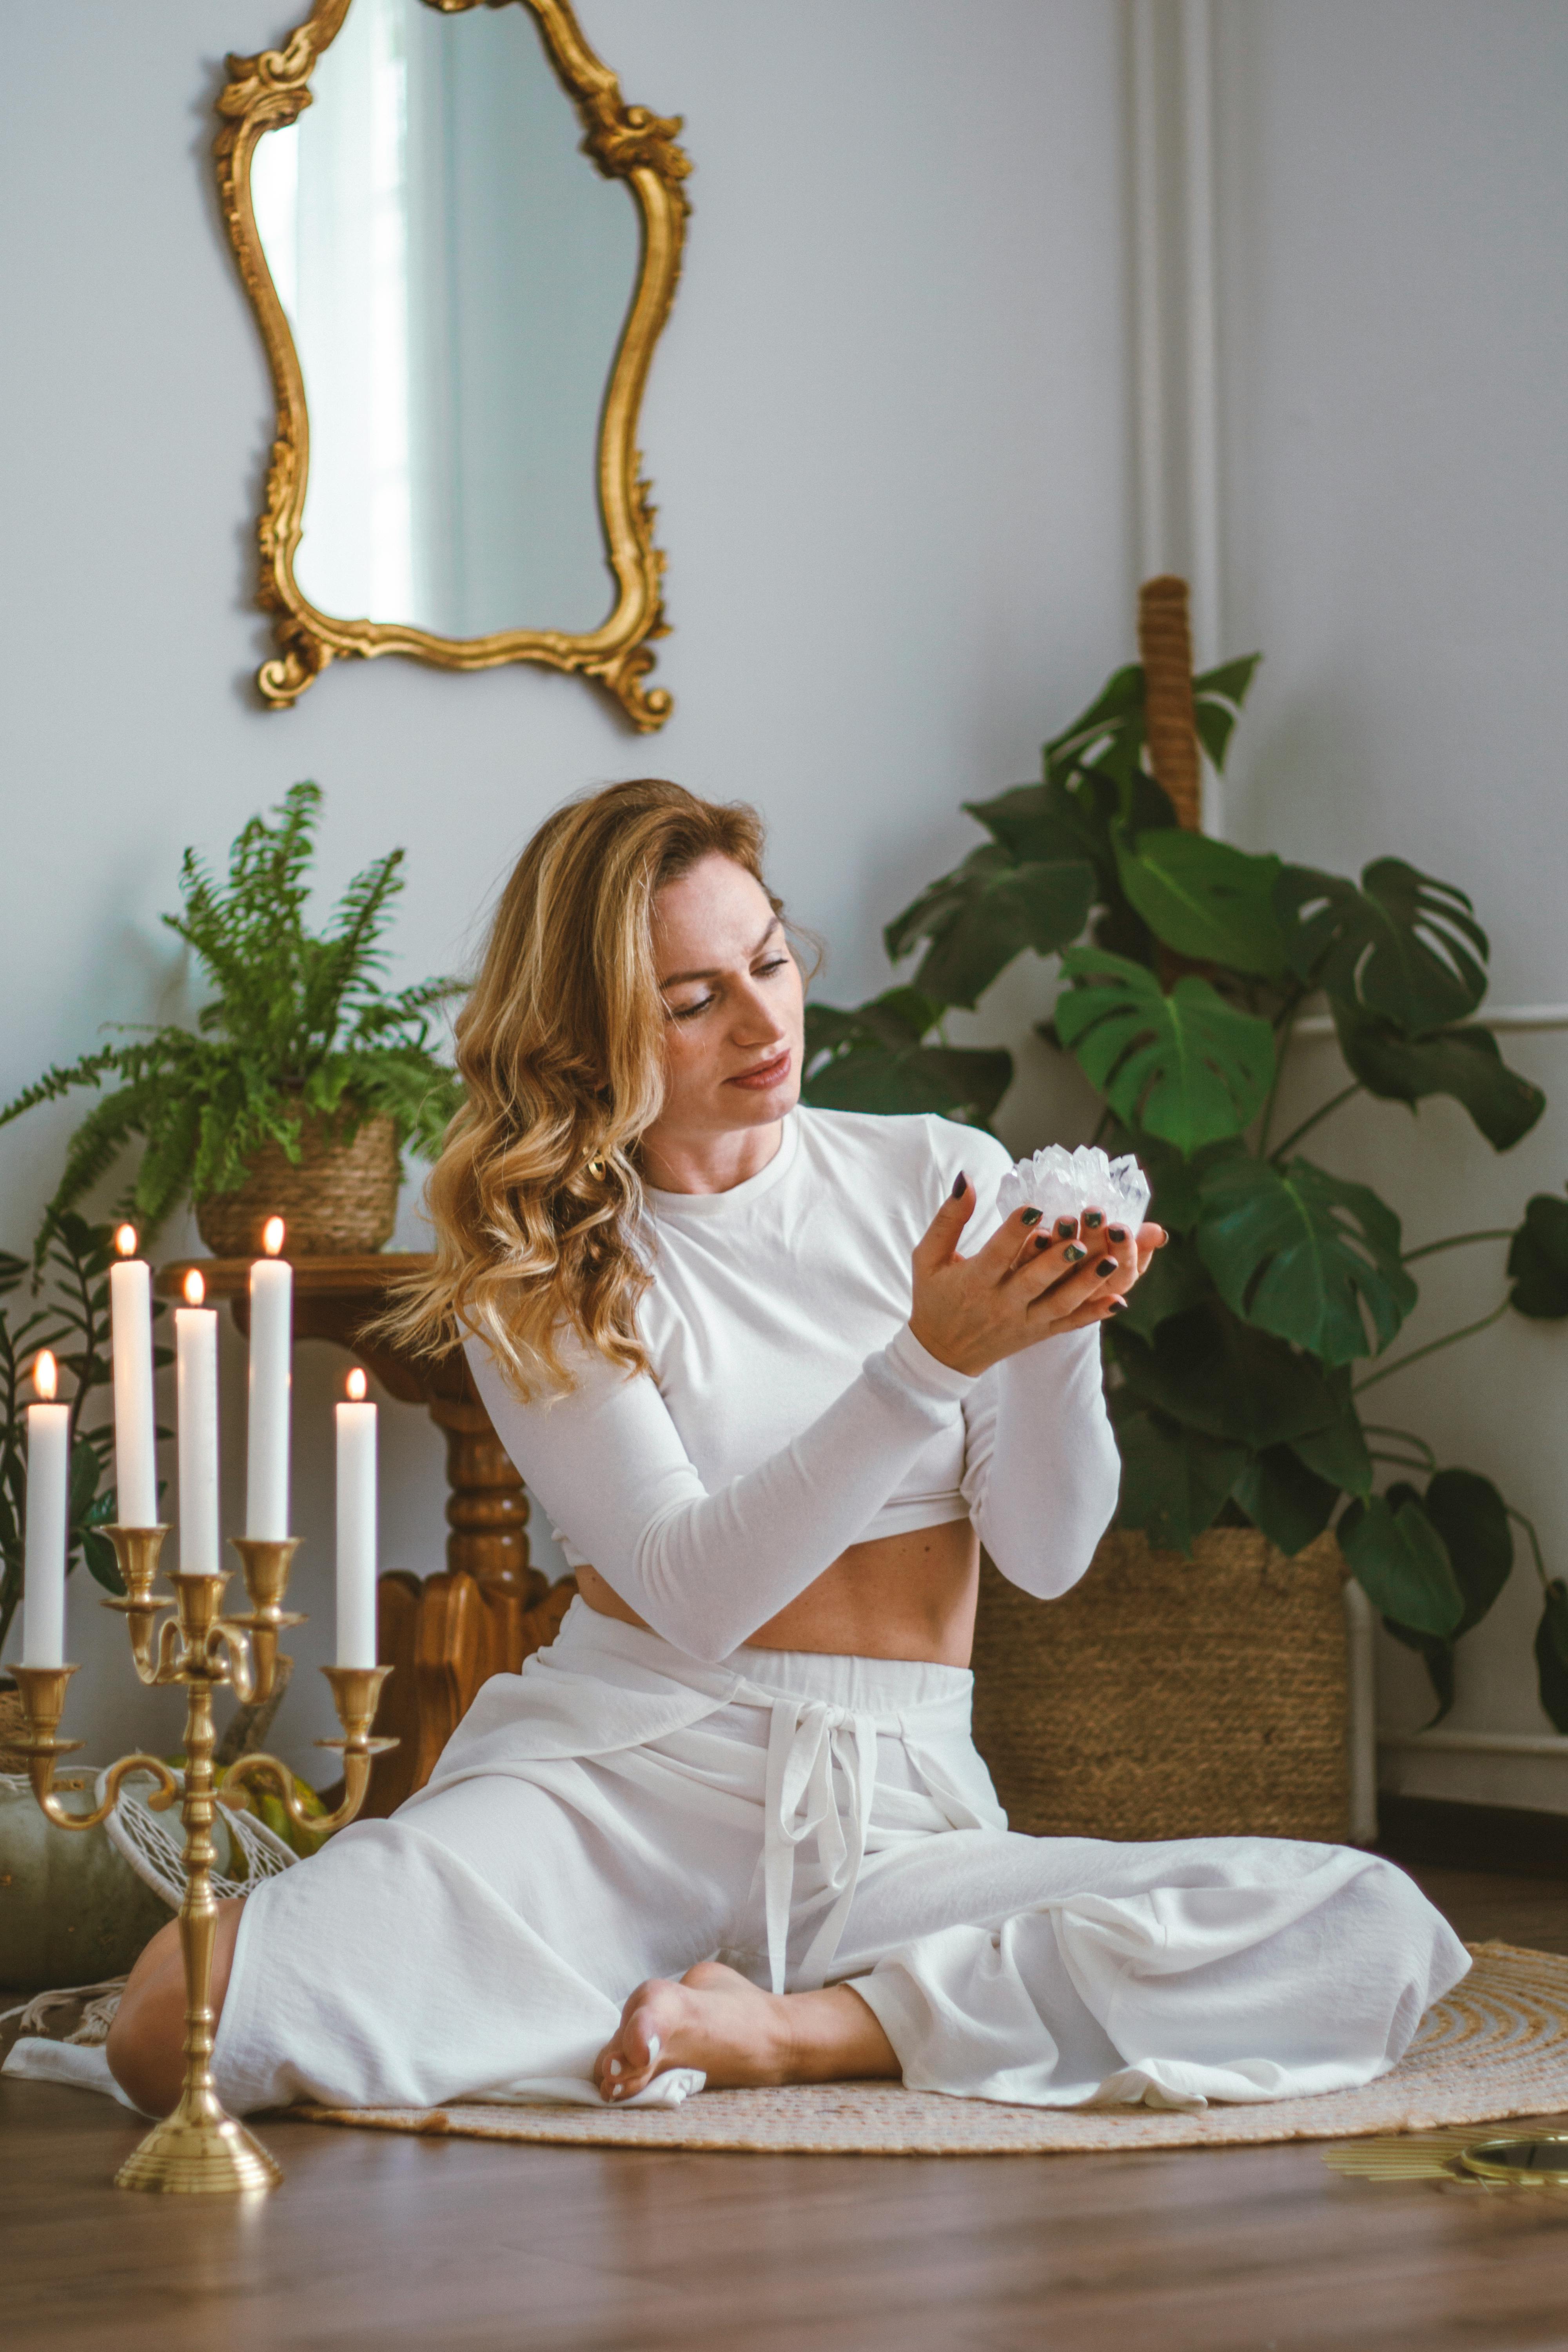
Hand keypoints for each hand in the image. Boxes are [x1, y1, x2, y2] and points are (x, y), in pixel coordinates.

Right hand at [909, 1182, 1167, 1376]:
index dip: (1015, 1231)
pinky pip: (1069, 1326)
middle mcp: (1000, 1304)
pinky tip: (1118, 1301)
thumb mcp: (928, 1258)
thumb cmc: (934, 1297)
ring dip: (1086, 1284)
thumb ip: (948, 1219)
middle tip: (1080, 1238)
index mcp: (974, 1282)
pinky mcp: (1038, 1334)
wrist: (941, 1353)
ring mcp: (1023, 1322)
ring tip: (1111, 1261)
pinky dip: (1094, 1315)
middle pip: (1033, 1281)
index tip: (1035, 1207)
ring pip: (1059, 1304)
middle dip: (1057, 1259)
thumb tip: (967, 1180)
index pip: (996, 1254)